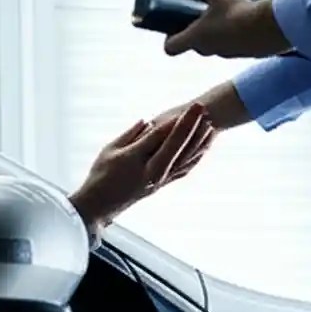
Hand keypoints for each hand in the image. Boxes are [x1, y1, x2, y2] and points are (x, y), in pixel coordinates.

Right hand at [69, 103, 216, 233]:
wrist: (101, 204)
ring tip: (209, 122)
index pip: (160, 136)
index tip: (188, 107)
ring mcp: (160, 180)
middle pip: (176, 145)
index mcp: (136, 160)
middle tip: (202, 107)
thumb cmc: (101, 174)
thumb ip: (131, 135)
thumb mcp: (110, 150)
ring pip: (184, 158)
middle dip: (191, 124)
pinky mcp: (163, 184)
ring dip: (198, 139)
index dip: (175, 121)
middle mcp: (152, 172)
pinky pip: (184, 168)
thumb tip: (147, 122)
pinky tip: (203, 146)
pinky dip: (195, 156)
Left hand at [162, 0, 290, 58]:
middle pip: (193, 45)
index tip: (173, 26)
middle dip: (194, 31)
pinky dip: (234, 36)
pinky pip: (234, 46)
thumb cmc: (238, 11)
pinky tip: (243, 21)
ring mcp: (228, 53)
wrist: (271, 27)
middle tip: (199, 14)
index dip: (169, 38)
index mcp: (196, 37)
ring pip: (214, 46)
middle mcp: (209, 50)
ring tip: (223, 14)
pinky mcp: (245, 53)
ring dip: (215, 34)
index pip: (170, 47)